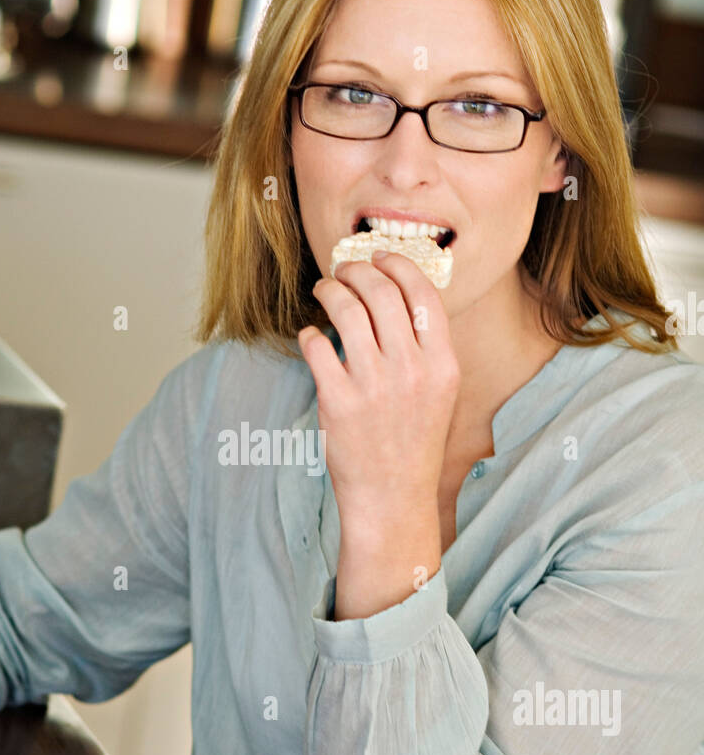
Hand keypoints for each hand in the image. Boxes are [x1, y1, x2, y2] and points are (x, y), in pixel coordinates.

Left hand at [298, 250, 460, 527]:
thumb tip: (399, 294)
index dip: (397, 265)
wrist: (392, 498)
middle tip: (344, 270)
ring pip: (346, 310)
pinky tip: (311, 336)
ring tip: (324, 291)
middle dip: (358, 270)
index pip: (422, 292)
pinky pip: (317, 346)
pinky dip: (310, 334)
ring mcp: (374, 386)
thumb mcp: (439, 393)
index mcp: (443, 364)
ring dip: (330, 291)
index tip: (379, 257)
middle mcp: (411, 370)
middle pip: (381, 292)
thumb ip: (426, 348)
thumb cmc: (412, 442)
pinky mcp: (338, 402)